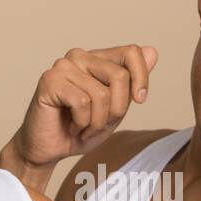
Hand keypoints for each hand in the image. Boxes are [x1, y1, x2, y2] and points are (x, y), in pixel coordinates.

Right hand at [9, 45, 157, 168]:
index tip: (139, 100)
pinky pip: (82, 102)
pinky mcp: (50, 80)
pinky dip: (82, 123)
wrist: (48, 150)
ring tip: (83, 127)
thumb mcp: (115, 109)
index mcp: (97, 59)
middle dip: (116, 109)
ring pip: (102, 94)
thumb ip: (131, 82)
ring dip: (97, 122)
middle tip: (99, 123)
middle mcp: (80, 56)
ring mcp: (63, 66)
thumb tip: (152, 50)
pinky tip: (71, 127)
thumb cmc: (80, 130)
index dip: (142, 78)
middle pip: (120, 76)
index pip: (131, 52)